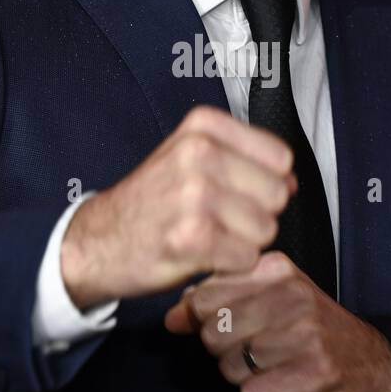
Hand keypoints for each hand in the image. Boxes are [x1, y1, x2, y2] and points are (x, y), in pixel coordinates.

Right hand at [60, 105, 296, 307]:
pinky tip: (201, 256)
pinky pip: (246, 257)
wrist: (97, 241)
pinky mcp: (192, 238)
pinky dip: (229, 265)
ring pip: (265, 228)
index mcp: (203, 126)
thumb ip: (243, 159)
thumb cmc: (151, 202)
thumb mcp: (189, 157)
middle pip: (278, 194)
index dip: (266, 182)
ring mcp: (195, 195)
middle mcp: (199, 153)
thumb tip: (293, 180)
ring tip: (209, 237)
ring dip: (243, 242)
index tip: (235, 192)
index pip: (280, 157)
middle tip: (219, 220)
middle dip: (257, 214)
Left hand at [163, 251, 390, 391]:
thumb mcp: (265, 302)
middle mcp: (291, 294)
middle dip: (225, 352)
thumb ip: (214, 303)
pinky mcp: (316, 371)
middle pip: (213, 334)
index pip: (205, 296)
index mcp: (276, 269)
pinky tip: (285, 384)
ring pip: (229, 367)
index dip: (206, 321)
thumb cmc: (308, 331)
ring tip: (275, 366)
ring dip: (245, 376)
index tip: (233, 326)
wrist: (370, 365)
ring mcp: (306, 332)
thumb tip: (171, 317)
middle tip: (258, 351)